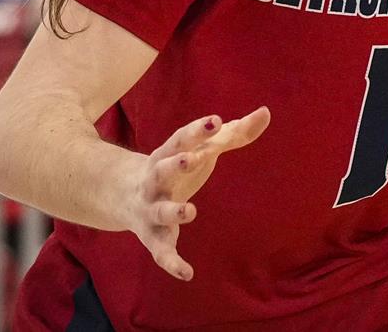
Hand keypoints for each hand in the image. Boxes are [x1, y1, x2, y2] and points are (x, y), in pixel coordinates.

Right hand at [120, 107, 270, 280]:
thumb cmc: (174, 167)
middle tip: (191, 158)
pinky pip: (161, 251)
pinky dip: (172, 263)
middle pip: (162, 170)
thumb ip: (234, 133)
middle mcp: (155, 181)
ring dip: (172, 211)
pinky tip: (188, 274)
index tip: (217, 120)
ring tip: (190, 211)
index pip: (181, 138)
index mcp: (167, 155)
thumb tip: (266, 112)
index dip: (198, 130)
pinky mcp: (153, 237)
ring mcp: (151, 210)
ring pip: (159, 211)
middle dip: (175, 164)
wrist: (121, 195)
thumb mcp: (200, 149)